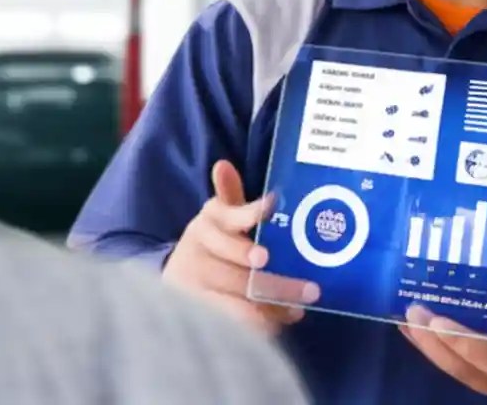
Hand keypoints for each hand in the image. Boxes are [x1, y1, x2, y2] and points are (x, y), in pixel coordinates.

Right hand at [164, 160, 319, 334]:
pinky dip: (259, 321)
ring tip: (299, 308)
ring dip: (273, 304)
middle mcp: (199, 251)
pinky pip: (233, 320)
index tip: (273, 208)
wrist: (174, 273)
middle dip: (277, 281)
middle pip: (242, 270)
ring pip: (239, 298)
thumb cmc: (212, 239)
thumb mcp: (218, 217)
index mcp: (209, 221)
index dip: (252, 214)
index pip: (230, 217)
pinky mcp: (198, 308)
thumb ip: (230, 196)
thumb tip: (223, 165)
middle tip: (312, 289)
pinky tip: (280, 321)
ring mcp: (196, 282)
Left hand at [399, 275, 486, 395]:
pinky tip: (412, 332)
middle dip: (435, 342)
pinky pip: (456, 367)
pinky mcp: (483, 377)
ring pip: (457, 369)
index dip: (464, 342)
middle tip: (413, 312)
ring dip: (427, 346)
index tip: (437, 322)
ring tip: (404, 322)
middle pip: (467, 367)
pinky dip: (432, 350)